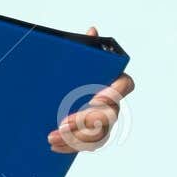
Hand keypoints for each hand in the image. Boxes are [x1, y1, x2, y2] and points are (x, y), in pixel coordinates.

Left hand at [47, 27, 134, 152]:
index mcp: (111, 82)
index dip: (114, 91)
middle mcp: (111, 103)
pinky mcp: (91, 136)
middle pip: (109, 116)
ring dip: (75, 138)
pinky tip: (54, 145)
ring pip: (98, 135)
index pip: (124, 84)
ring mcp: (103, 122)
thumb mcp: (75, 60)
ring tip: (51, 136)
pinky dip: (70, 147)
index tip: (96, 97)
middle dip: (86, 121)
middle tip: (63, 123)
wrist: (55, 93)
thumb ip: (85, 48)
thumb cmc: (71, 75)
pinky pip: (87, 145)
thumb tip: (92, 30)